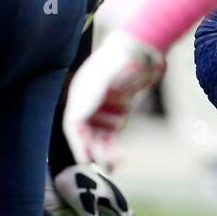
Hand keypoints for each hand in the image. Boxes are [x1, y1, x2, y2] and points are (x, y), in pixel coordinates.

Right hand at [62, 31, 165, 167]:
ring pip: (98, 137)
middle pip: (85, 134)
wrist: (143, 48)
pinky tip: (119, 159)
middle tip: (100, 168)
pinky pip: (112, 135)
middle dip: (92, 151)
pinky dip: (114, 148)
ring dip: (104, 152)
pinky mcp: (117, 111)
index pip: (73, 124)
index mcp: (81, 94)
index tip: (84, 160)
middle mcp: (89, 103)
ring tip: (114, 165)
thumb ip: (93, 93)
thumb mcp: (107, 73)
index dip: (77, 143)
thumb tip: (77, 118)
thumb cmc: (122, 57)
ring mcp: (103, 108)